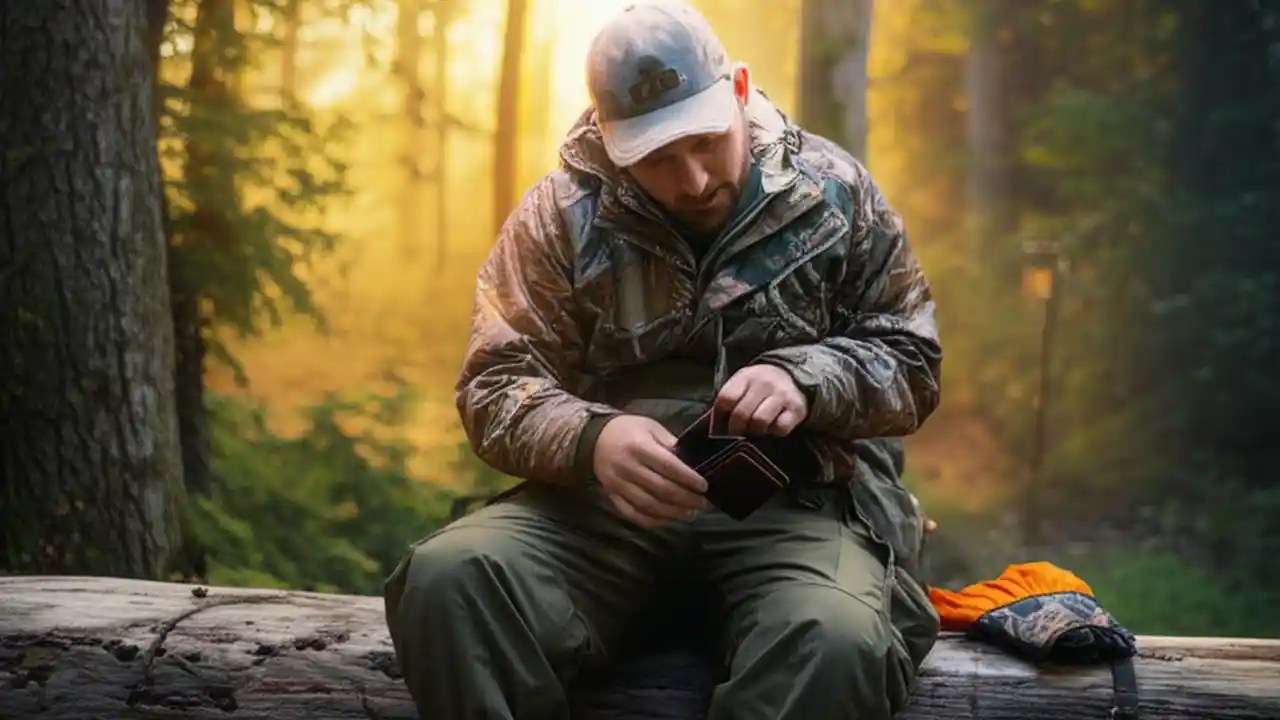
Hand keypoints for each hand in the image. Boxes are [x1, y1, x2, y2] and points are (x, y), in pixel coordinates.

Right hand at [593, 415, 708, 528]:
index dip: (688, 478)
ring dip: (672, 512)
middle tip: (702, 502)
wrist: (594, 438)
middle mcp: (627, 467)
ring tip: (689, 513)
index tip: (704, 486)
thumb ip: (670, 444)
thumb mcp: (651, 427)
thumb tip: (692, 463)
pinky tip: (667, 520)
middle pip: (661, 488)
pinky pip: (632, 513)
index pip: (668, 466)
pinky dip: (651, 521)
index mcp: (639, 446)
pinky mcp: (612, 496)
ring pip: (648, 505)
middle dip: (685, 498)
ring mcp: (618, 484)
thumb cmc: (629, 430)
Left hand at [714, 364, 807, 436]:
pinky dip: (774, 432)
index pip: (725, 399)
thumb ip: (729, 401)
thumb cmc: (760, 387)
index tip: (719, 430)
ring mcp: (782, 395)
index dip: (718, 419)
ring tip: (755, 431)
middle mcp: (764, 383)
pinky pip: (780, 428)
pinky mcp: (796, 408)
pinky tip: (772, 428)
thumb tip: (714, 430)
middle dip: (735, 430)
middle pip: (741, 414)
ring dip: (755, 431)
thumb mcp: (743, 385)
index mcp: (745, 376)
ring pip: (759, 421)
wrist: (794, 377)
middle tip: (737, 435)